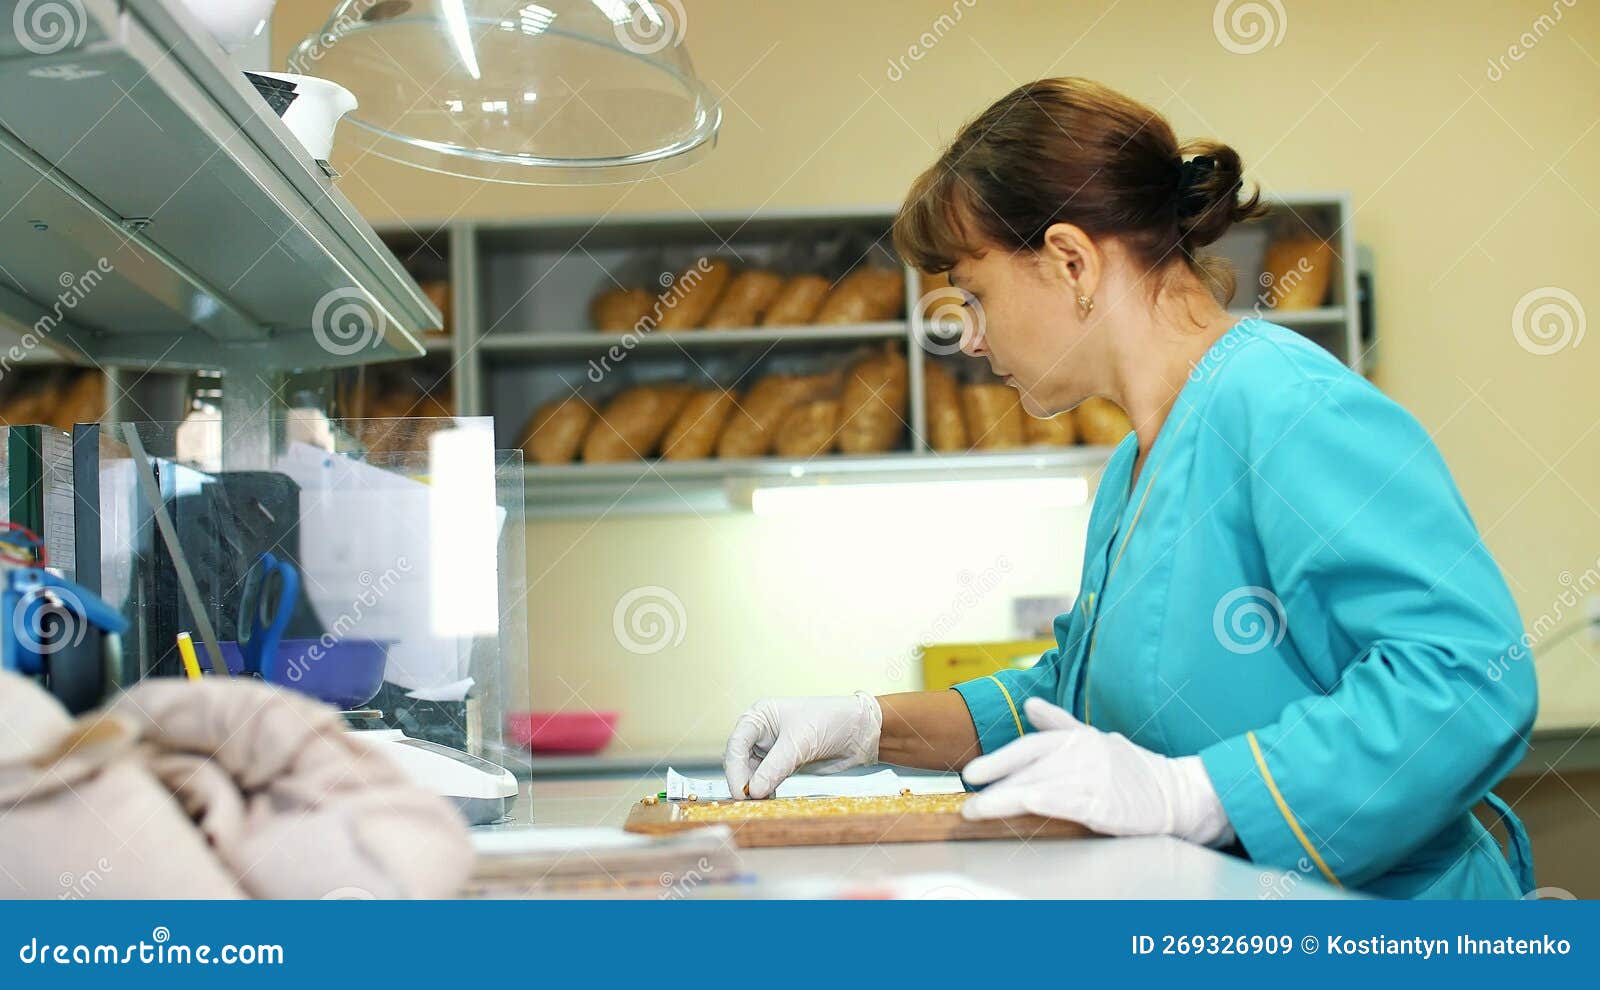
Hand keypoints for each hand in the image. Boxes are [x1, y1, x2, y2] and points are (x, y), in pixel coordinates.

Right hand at [723, 693, 881, 799]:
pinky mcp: (785, 764)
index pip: (736, 744)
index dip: (735, 769)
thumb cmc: (830, 722)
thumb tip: (754, 792)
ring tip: (761, 803)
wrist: (860, 732)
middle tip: (749, 802)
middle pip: (740, 760)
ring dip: (755, 788)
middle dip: (743, 780)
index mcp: (760, 716)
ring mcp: (772, 749)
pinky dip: (767, 790)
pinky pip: (768, 780)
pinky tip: (771, 800)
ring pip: (753, 773)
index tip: (741, 791)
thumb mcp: (800, 742)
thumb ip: (775, 767)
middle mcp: (762, 732)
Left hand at [961, 697, 1233, 845]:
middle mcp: (1080, 754)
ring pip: (1041, 786)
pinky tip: (1028, 803)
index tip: (970, 774)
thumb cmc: (1129, 767)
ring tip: (978, 811)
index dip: (997, 760)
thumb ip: (1058, 723)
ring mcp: (1093, 778)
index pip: (1028, 747)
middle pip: (1028, 769)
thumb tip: (1030, 705)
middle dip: (994, 785)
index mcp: (1075, 738)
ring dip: (1006, 799)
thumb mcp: (1093, 737)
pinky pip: (1071, 801)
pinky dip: (1048, 800)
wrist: (1174, 790)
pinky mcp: (1107, 804)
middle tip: (966, 801)